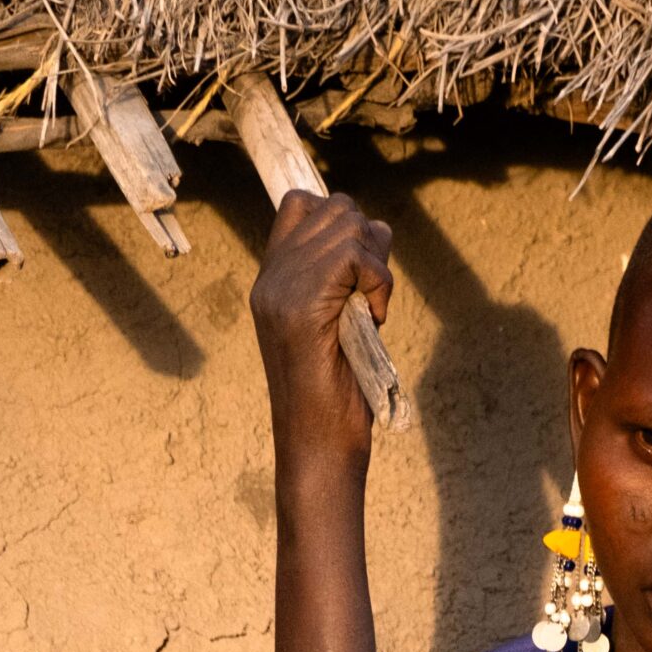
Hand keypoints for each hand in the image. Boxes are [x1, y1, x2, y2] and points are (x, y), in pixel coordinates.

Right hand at [250, 191, 394, 473]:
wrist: (318, 447)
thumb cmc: (335, 399)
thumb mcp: (339, 325)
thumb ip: (343, 280)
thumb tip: (377, 230)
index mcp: (272, 281)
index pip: (301, 204)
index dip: (342, 224)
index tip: (360, 274)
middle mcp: (271, 278)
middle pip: (335, 208)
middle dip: (369, 245)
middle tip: (372, 297)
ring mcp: (282, 289)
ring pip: (349, 225)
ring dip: (377, 265)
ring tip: (372, 310)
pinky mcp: (304, 305)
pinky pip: (357, 256)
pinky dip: (380, 283)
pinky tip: (376, 319)